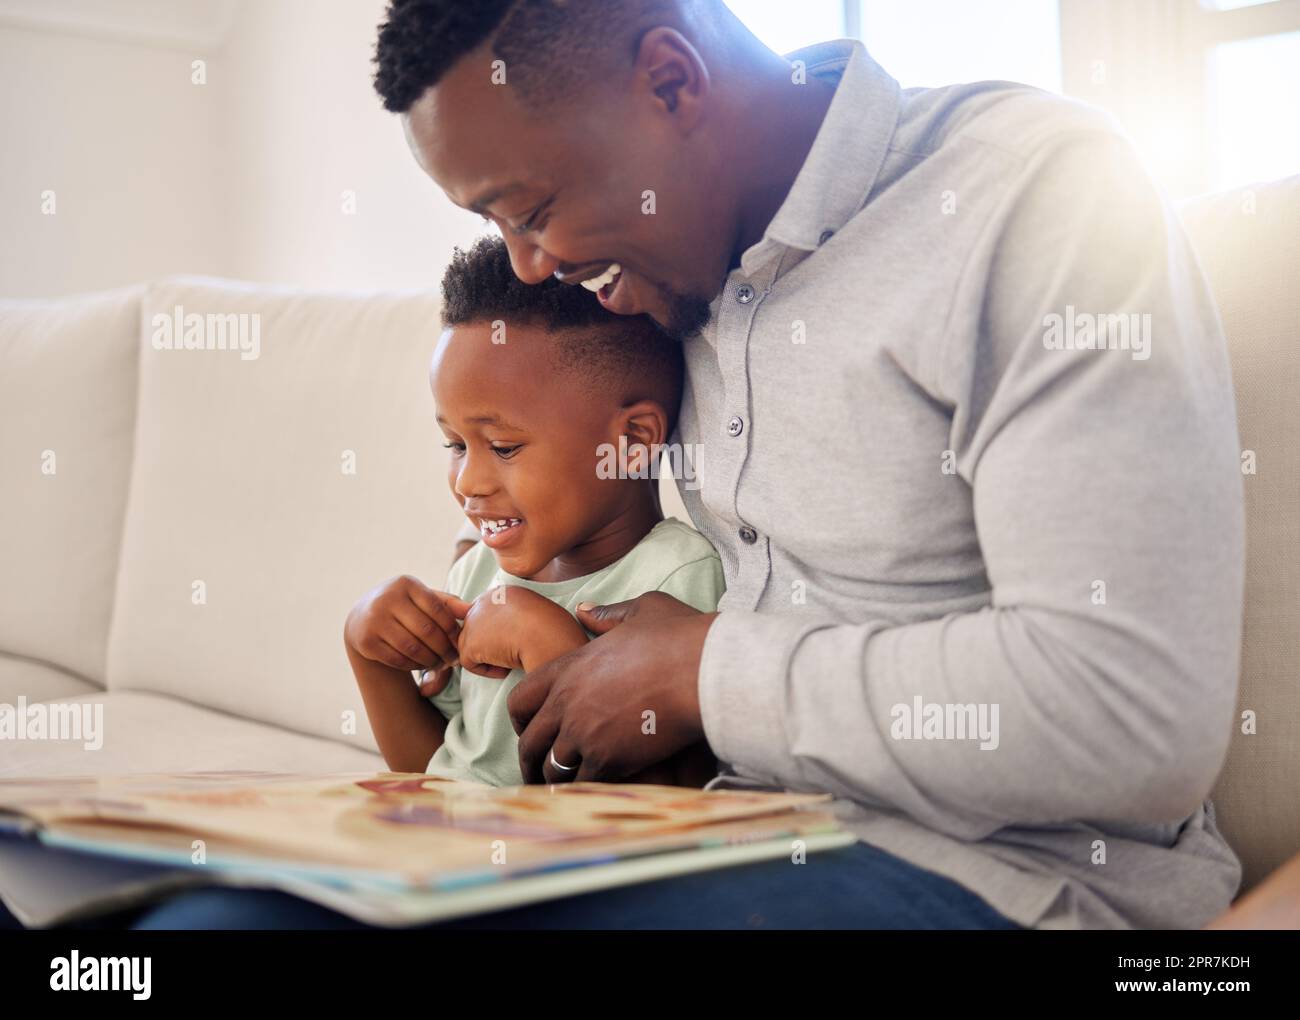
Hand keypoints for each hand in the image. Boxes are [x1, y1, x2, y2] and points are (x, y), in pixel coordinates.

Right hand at [344, 575, 460, 678]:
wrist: (362, 617)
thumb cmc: (404, 607)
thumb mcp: (423, 598)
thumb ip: (448, 604)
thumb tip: (473, 609)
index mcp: (406, 583)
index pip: (437, 609)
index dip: (452, 629)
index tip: (460, 643)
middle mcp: (387, 598)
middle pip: (426, 630)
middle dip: (444, 649)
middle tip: (453, 659)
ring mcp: (374, 620)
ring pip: (412, 648)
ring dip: (430, 660)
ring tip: (439, 663)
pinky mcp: (366, 641)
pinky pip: (398, 659)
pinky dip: (413, 665)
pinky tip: (421, 665)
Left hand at [446, 585, 587, 680]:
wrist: (549, 637)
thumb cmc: (556, 631)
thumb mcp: (538, 616)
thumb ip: (518, 619)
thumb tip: (510, 636)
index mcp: (504, 592)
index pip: (489, 612)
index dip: (499, 632)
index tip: (517, 642)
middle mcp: (485, 600)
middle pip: (476, 628)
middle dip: (490, 643)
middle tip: (514, 653)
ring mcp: (474, 620)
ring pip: (471, 645)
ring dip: (490, 657)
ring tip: (513, 661)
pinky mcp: (470, 642)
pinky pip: (469, 663)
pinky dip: (487, 671)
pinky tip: (507, 669)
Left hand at [507, 592, 717, 783]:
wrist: (702, 670)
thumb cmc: (678, 637)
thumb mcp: (642, 610)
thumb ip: (608, 614)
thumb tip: (584, 611)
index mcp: (570, 668)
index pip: (522, 699)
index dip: (521, 720)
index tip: (528, 731)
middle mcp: (567, 702)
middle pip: (529, 741)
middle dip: (529, 761)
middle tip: (536, 773)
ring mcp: (583, 733)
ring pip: (553, 768)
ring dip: (556, 779)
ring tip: (562, 790)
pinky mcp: (607, 759)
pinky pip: (583, 784)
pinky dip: (584, 790)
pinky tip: (590, 794)